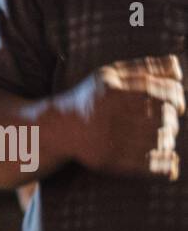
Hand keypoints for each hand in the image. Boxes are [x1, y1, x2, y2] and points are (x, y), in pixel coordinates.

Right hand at [60, 58, 183, 178]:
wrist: (56, 129)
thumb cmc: (90, 98)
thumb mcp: (111, 75)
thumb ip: (144, 68)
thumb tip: (177, 66)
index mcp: (111, 91)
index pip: (159, 91)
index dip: (177, 98)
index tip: (179, 105)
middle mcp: (107, 114)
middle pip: (160, 116)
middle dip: (171, 120)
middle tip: (169, 122)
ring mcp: (104, 138)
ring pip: (155, 140)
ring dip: (168, 140)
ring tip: (165, 138)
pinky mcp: (104, 159)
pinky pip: (144, 163)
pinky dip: (162, 164)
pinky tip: (169, 161)